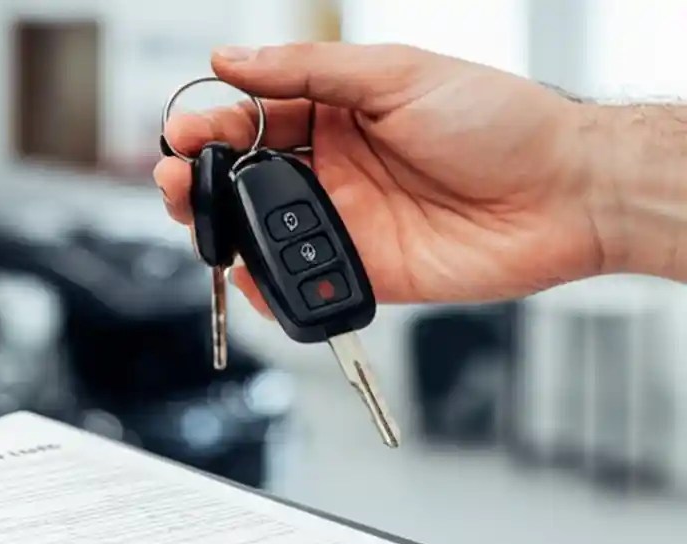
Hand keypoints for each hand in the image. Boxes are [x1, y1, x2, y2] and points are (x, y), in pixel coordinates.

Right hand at [155, 43, 608, 314]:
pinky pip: (304, 285)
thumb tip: (232, 58)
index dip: (212, 127)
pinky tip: (249, 275)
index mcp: (339, 113)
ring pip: (266, 233)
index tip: (181, 133)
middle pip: (246, 180)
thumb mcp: (398, 74)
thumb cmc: (501, 121)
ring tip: (200, 224)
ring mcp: (348, 222)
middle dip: (200, 182)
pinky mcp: (367, 272)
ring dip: (225, 231)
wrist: (568, 191)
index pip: (255, 119)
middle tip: (173, 182)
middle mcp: (337, 168)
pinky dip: (270, 287)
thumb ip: (309, 71)